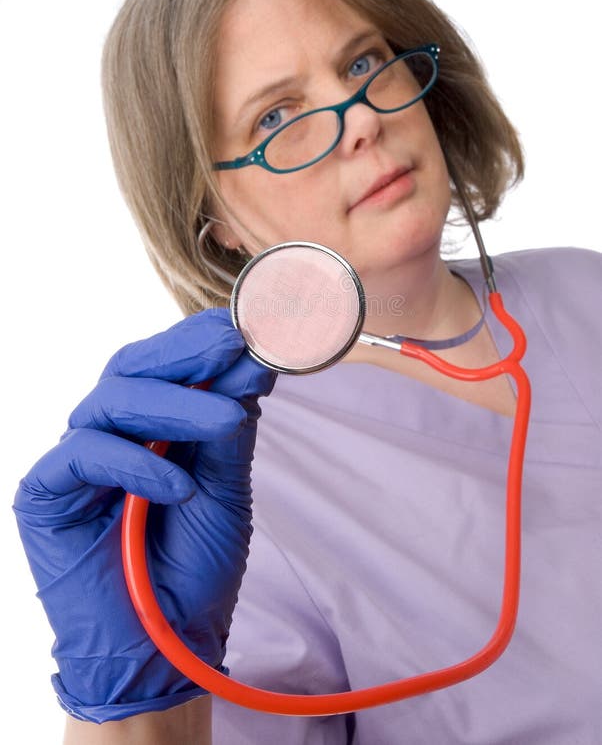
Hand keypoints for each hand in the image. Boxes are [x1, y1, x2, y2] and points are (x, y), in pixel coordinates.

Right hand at [13, 307, 275, 722]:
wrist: (163, 649)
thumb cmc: (193, 566)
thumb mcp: (226, 486)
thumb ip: (229, 425)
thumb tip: (254, 358)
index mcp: (146, 424)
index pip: (166, 362)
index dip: (202, 340)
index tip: (249, 326)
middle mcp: (107, 432)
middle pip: (133, 367)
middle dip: (188, 353)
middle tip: (235, 344)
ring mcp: (75, 460)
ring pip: (111, 400)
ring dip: (175, 405)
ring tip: (227, 419)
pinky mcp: (46, 494)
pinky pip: (84, 454)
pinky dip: (136, 464)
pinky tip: (180, 487)